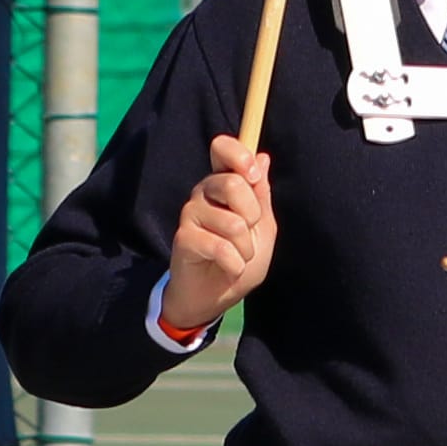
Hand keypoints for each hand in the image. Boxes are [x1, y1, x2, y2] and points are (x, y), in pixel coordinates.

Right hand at [164, 135, 277, 330]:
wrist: (214, 297)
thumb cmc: (239, 259)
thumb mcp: (262, 228)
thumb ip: (261, 195)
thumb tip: (263, 158)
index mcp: (223, 184)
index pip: (222, 148)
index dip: (239, 155)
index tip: (252, 176)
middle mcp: (203, 193)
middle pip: (232, 184)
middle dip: (253, 215)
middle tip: (249, 234)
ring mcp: (190, 214)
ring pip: (233, 223)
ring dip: (245, 249)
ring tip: (237, 257)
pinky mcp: (184, 238)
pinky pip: (221, 247)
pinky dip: (235, 265)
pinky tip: (228, 269)